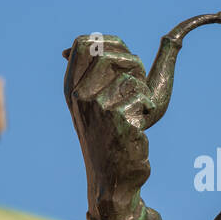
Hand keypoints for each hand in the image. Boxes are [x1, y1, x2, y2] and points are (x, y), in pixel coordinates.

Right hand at [63, 34, 154, 219]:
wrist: (113, 177)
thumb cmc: (112, 137)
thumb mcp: (96, 102)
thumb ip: (94, 73)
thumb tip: (79, 45)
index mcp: (72, 88)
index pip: (84, 43)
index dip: (111, 42)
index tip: (127, 56)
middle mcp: (79, 95)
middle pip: (110, 54)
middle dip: (134, 63)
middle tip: (139, 85)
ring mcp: (96, 107)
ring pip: (132, 77)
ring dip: (143, 92)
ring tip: (136, 112)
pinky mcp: (117, 119)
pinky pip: (142, 96)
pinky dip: (148, 108)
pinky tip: (139, 127)